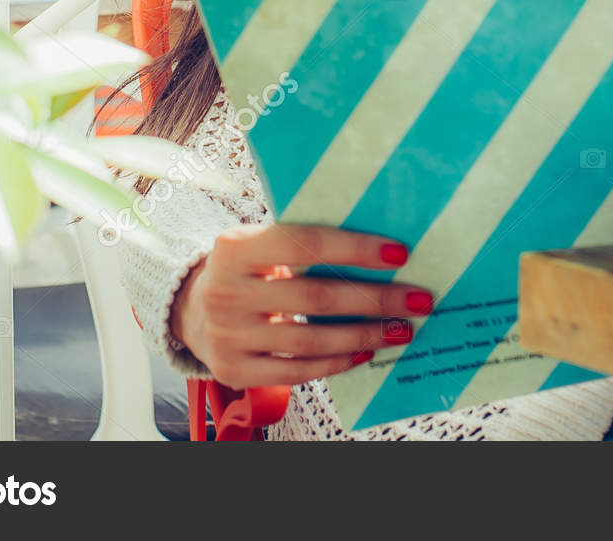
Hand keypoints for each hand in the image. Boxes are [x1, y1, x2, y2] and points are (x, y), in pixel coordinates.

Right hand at [171, 222, 432, 389]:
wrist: (194, 311)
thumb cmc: (249, 269)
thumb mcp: (261, 244)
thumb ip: (303, 241)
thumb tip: (380, 248)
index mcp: (235, 247)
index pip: (304, 243)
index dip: (354, 248)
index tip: (400, 254)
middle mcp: (226, 291)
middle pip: (315, 297)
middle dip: (374, 299)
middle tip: (418, 299)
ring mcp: (227, 335)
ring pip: (309, 340)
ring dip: (364, 335)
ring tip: (400, 330)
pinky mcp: (233, 371)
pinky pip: (295, 371)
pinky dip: (335, 362)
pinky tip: (365, 352)